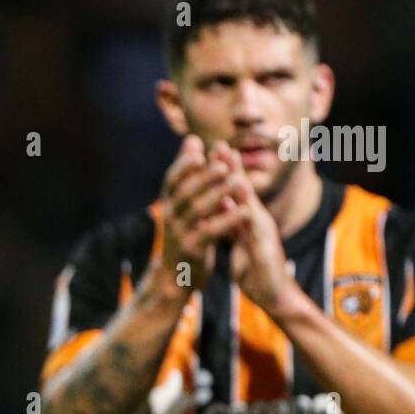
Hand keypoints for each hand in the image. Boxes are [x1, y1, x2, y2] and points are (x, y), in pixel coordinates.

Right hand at [158, 135, 248, 289]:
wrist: (176, 275)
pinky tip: (244, 210)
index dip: (183, 165)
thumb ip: (189, 172)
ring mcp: (180, 233)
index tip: (199, 152)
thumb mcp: (183, 202)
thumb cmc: (186, 231)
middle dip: (203, 177)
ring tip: (236, 182)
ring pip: (197, 210)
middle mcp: (171, 216)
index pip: (171, 179)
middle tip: (223, 166)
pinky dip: (227, 219)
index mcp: (170, 203)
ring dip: (217, 194)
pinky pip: (210, 231)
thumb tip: (192, 138)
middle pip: (184, 192)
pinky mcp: (192, 249)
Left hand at [221, 146, 295, 314]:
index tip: (211, 151)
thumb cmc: (257, 271)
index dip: (224, 173)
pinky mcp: (265, 249)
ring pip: (250, 204)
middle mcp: (259, 222)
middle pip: (243, 191)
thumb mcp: (241, 244)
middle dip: (231, 169)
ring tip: (228, 165)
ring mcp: (264, 233)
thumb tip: (222, 210)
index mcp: (250, 220)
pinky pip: (254, 230)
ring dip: (240, 185)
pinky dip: (246, 216)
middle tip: (218, 145)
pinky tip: (241, 204)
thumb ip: (233, 226)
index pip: (235, 192)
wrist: (276, 297)